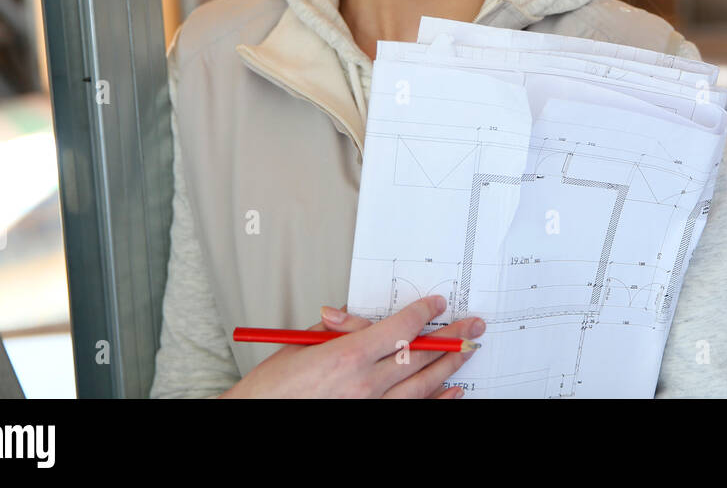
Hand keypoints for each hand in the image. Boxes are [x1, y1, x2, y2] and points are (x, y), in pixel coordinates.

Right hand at [219, 295, 484, 397]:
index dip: (423, 314)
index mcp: (347, 357)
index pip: (400, 329)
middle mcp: (363, 384)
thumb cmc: (270, 389)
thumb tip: (357, 318)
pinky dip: (436, 400)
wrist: (255, 418)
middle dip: (449, 338)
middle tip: (471, 326)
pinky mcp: (368, 420)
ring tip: (467, 351)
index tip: (437, 305)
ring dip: (449, 366)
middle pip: (418, 356)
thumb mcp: (301, 345)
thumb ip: (337, 330)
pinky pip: (411, 410)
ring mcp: (369, 407)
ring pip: (421, 385)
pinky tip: (451, 390)